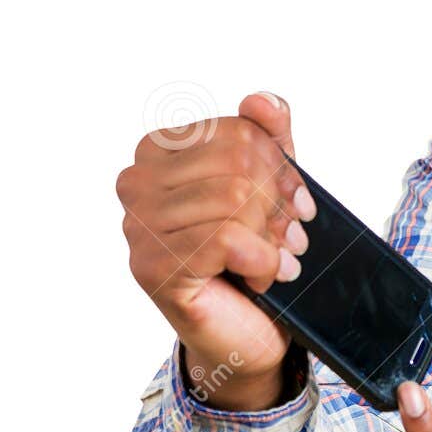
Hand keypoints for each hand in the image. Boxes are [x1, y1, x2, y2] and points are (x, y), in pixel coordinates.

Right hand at [115, 92, 315, 408]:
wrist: (248, 331)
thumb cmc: (252, 255)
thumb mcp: (270, 185)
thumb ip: (269, 137)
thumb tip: (260, 100)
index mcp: (159, 151)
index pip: (240, 132)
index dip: (281, 168)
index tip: (296, 203)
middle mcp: (136, 183)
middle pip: (237, 163)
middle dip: (279, 203)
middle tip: (293, 236)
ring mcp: (137, 226)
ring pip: (232, 199)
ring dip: (273, 236)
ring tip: (279, 258)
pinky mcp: (152, 268)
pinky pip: (225, 239)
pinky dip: (262, 261)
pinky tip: (262, 276)